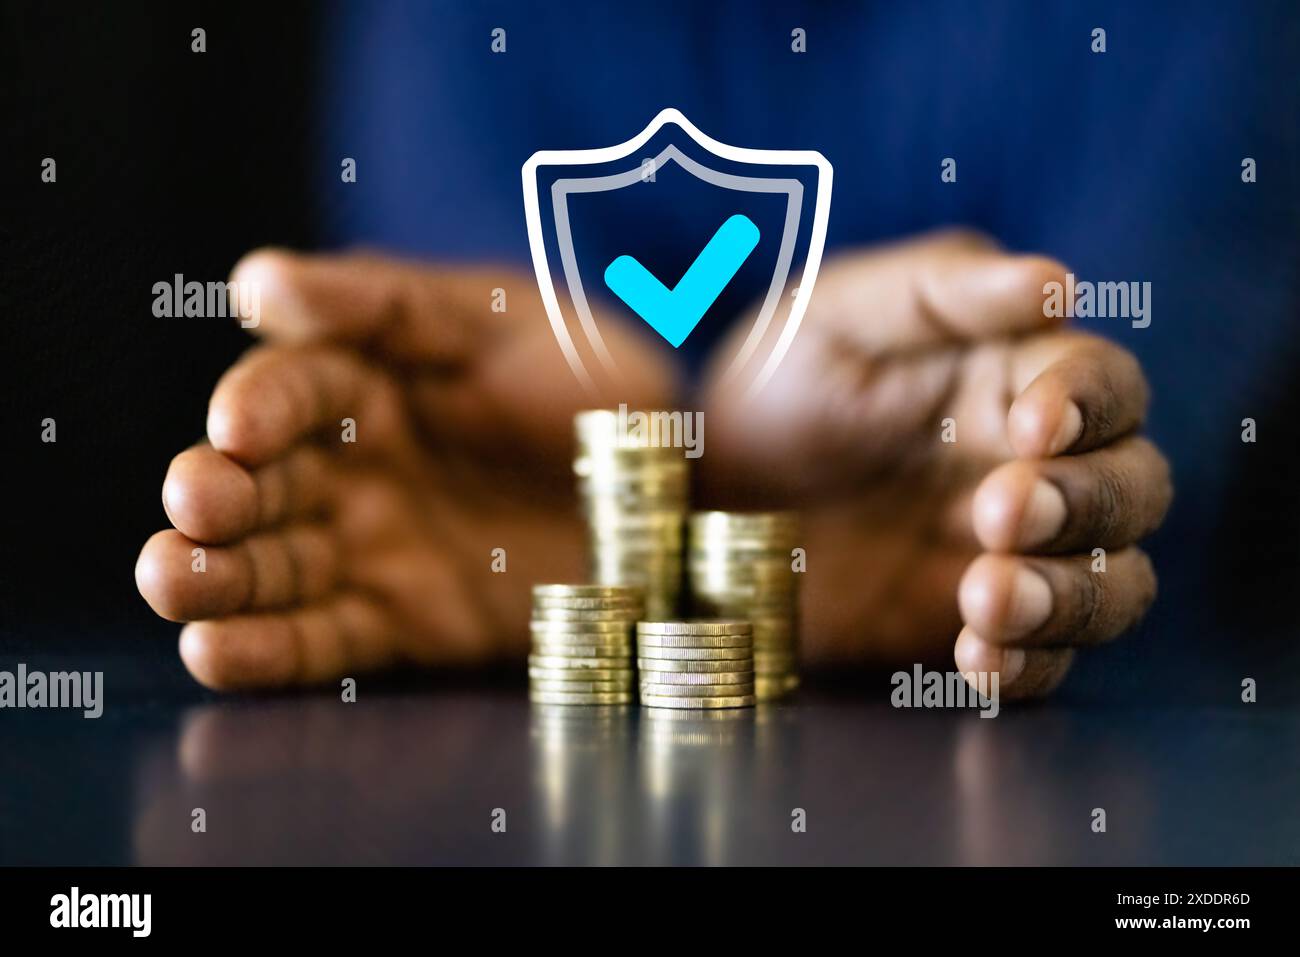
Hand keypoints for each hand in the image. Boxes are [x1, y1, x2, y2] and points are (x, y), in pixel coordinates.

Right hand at [136, 251, 672, 689]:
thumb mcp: (502, 320)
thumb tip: (257, 283)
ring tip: (170, 580)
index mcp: (367, 383)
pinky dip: (268, 650)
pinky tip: (215, 648)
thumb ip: (386, 303)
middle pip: (259, 485)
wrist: (681, 483)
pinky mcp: (406, 620)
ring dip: (214, 576)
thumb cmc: (593, 380)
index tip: (241, 427)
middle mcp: (352, 470)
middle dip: (215, 495)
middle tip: (192, 505)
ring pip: (272, 566)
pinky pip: (325, 639)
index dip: (260, 406)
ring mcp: (373, 549)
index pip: (290, 390)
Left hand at [700, 230, 1171, 698]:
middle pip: (1130, 487)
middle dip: (1083, 503)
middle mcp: (1032, 467)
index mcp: (1012, 378)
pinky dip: (1029, 665)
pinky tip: (978, 659)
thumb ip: (940, 291)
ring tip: (983, 600)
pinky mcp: (977, 629)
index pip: (1104, 385)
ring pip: (1110, 581)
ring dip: (1069, 594)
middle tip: (997, 512)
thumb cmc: (772, 390)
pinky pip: (1044, 661)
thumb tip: (1058, 283)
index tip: (1031, 426)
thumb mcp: (836, 317)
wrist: (702, 504)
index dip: (1089, 403)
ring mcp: (1012, 555)